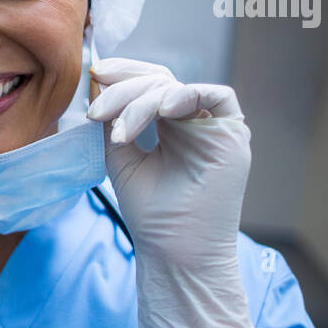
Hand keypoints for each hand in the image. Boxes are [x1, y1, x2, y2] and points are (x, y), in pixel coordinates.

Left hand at [87, 57, 256, 327]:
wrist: (175, 253)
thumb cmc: (151, 215)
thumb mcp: (122, 158)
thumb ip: (114, 122)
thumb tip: (98, 85)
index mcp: (172, 127)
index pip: (150, 85)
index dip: (124, 75)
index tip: (94, 76)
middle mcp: (195, 122)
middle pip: (161, 81)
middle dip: (125, 87)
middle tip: (96, 109)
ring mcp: (215, 127)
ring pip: (178, 89)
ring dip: (141, 102)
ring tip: (118, 132)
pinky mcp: (233, 135)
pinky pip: (216, 95)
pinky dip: (183, 96)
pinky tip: (158, 112)